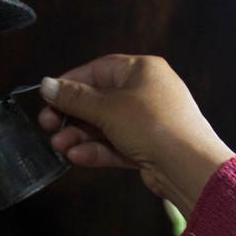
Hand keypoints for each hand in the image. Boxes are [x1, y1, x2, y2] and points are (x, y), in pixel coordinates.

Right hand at [38, 55, 234, 215]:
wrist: (188, 166)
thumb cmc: (156, 126)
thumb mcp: (107, 107)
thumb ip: (74, 98)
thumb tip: (47, 85)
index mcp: (142, 70)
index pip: (98, 70)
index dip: (71, 83)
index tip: (48, 96)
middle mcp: (146, 93)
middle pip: (98, 100)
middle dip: (71, 115)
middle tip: (48, 125)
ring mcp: (147, 122)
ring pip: (104, 126)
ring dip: (79, 136)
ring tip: (60, 146)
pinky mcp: (147, 148)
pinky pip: (115, 145)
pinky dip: (96, 151)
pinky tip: (77, 157)